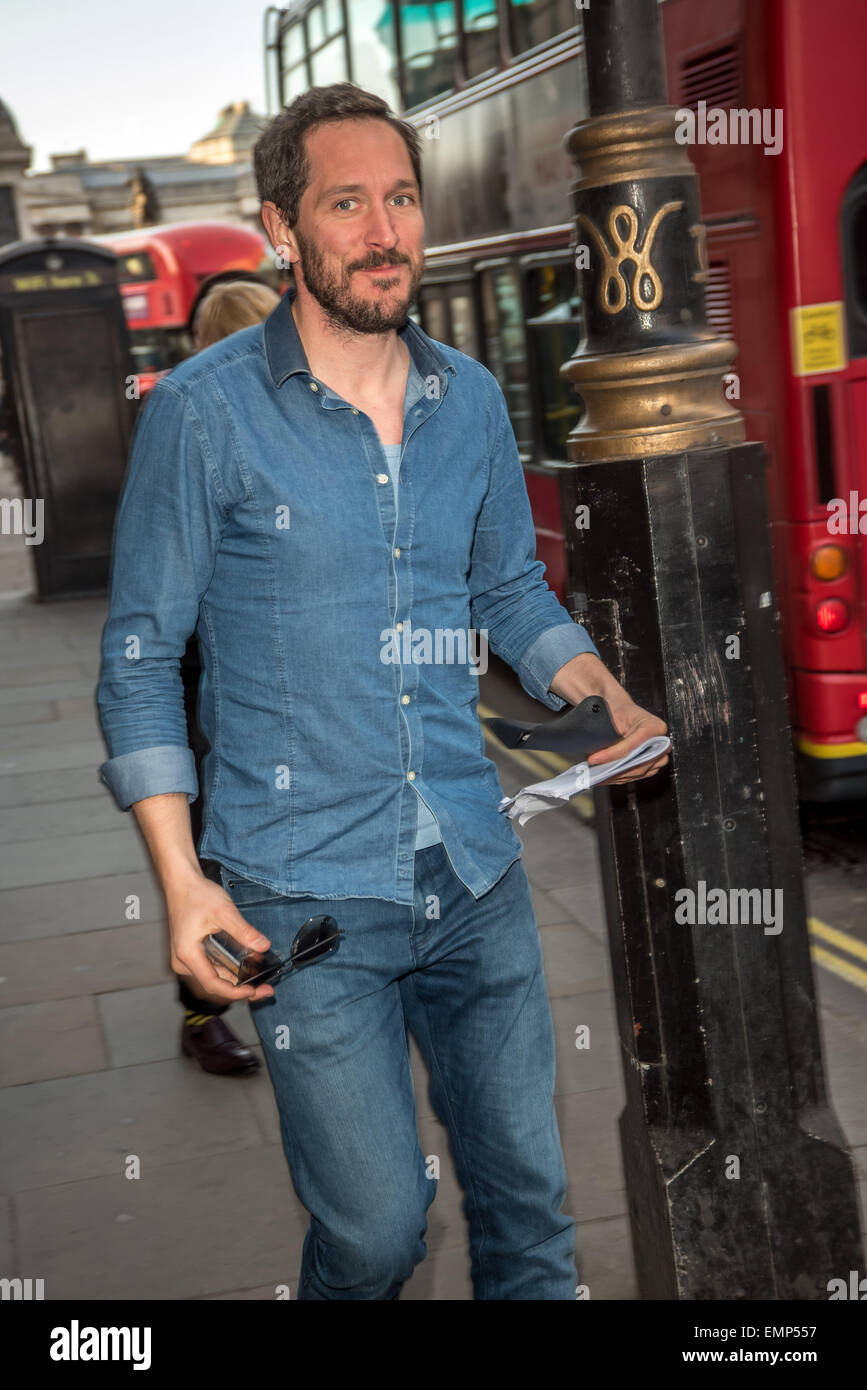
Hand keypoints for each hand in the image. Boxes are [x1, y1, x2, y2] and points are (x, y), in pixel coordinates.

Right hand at [165, 873, 276, 1002]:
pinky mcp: (192, 953)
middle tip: (265, 989)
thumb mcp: (224, 912)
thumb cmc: (195, 894)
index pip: (213, 984)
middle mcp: (183, 961)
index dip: (235, 991)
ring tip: (260, 978)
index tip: (255, 991)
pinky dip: (229, 969)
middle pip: (215, 984)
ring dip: (236, 979)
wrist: (181, 882)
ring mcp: (186, 958)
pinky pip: (212, 967)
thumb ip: (244, 931)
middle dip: (240, 988)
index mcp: (187, 955)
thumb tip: (263, 947)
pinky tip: (246, 966)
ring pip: (214, 976)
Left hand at [548, 651, 669, 785]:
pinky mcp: (652, 765)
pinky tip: (604, 777)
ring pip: (636, 772)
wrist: (622, 712)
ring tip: (595, 777)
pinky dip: (619, 777)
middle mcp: (662, 743)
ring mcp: (659, 756)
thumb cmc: (619, 712)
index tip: (593, 759)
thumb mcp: (613, 719)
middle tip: (593, 772)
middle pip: (638, 764)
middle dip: (613, 770)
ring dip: (614, 776)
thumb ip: (609, 738)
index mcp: (655, 727)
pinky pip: (635, 775)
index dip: (612, 755)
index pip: (633, 746)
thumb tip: (597, 760)